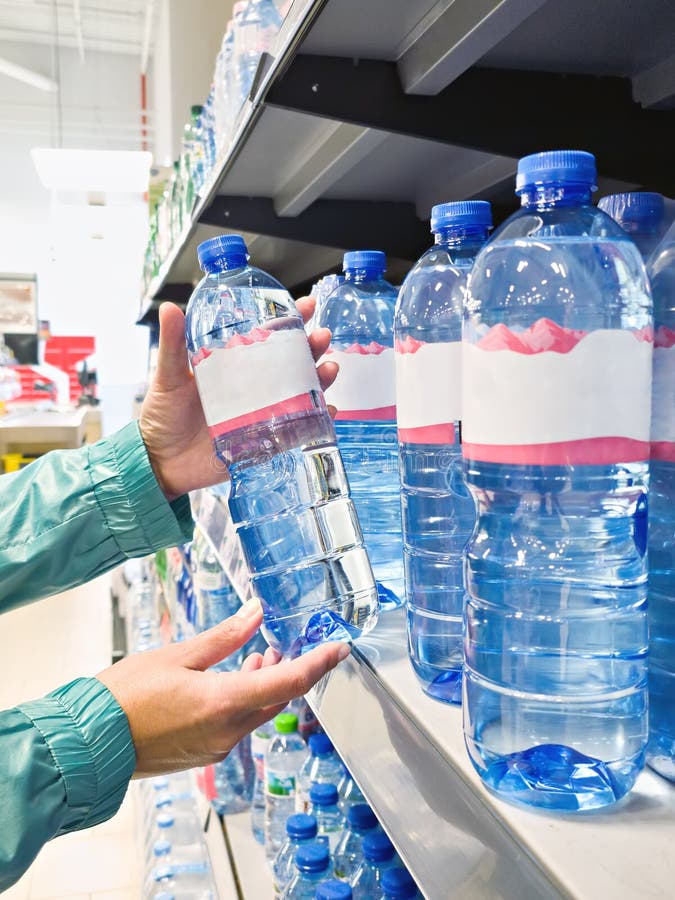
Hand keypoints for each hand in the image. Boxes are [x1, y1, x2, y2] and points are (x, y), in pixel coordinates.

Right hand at [98, 600, 348, 775]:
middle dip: (290, 671)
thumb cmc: (126, 696)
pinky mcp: (204, 754)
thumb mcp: (178, 655)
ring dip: (265, 685)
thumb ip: (225, 636)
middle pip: (277, 699)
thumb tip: (257, 612)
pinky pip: (238, 726)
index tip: (339, 647)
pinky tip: (234, 681)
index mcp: (225, 703)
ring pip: (258, 713)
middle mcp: (228, 731)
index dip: (319, 663)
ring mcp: (217, 748)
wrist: (90, 744)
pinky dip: (245, 701)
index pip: (289, 683)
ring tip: (260, 656)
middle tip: (287, 643)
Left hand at [139, 297, 337, 500]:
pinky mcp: (265, 441)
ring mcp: (262, 414)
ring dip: (320, 381)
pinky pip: (297, 430)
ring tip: (329, 368)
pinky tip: (329, 411)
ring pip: (301, 394)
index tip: (306, 305)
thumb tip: (170, 308)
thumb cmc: (162, 416)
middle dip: (312, 348)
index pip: (267, 337)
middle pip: (292, 364)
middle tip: (322, 337)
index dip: (289, 321)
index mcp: (233, 366)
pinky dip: (318, 420)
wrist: (158, 462)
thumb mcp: (168, 376)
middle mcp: (252, 388)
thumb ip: (173, 345)